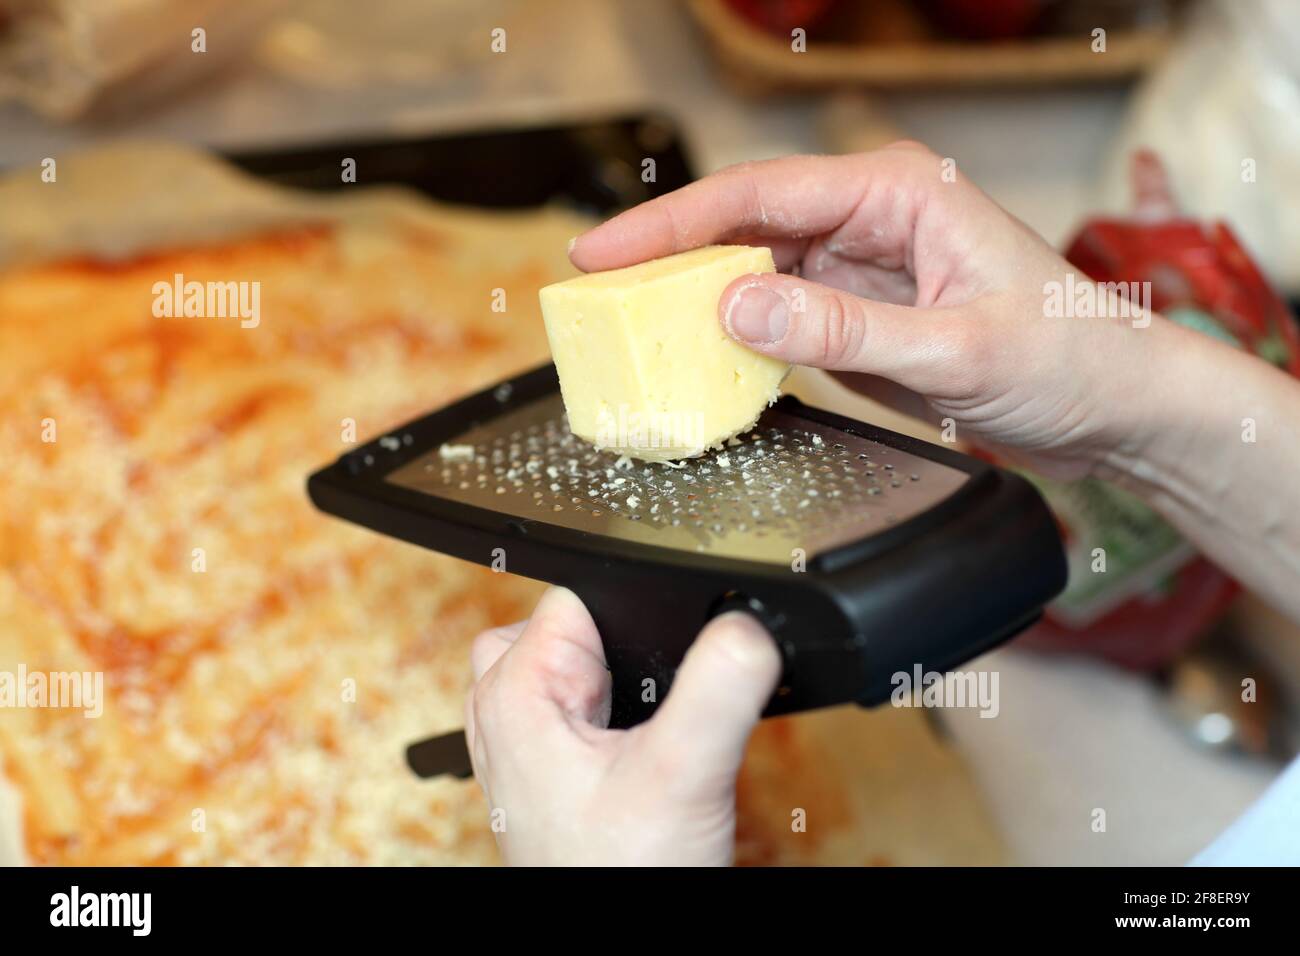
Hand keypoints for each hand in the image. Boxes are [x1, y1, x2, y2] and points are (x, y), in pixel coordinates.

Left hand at [464, 587, 781, 865]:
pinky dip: (612, 717)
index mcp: (515, 690)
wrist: (614, 953)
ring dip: (619, 686)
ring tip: (643, 740)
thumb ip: (718, 688)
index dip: (638, 623)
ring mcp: (518, 742)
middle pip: (577, 627)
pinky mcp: (541, 769)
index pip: (579, 596)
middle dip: (627, 654)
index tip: (661, 679)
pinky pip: (576, 708)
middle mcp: (502, 710)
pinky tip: (638, 754)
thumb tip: (749, 625)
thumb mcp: (686, 774)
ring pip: (578, 667)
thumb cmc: (623, 878)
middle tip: (650, 718)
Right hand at [569, 142, 1211, 482]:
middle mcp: (871, 218)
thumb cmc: (1067, 356)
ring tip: (634, 334)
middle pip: (743, 227)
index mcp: (897, 192)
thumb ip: (841, 332)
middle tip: (596, 298)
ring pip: (754, 273)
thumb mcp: (952, 349)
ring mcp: (862, 268)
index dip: (672, 222)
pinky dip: (738, 339)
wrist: (1114, 407)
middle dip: (668, 259)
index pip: (760, 195)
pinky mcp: (860, 316)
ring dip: (698, 303)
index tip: (604, 252)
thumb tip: (735, 308)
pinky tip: (703, 361)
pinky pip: (780, 318)